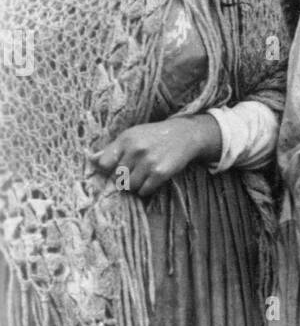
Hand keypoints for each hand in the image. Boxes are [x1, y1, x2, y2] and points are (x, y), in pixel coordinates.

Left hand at [90, 116, 221, 197]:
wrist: (184, 134)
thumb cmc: (154, 136)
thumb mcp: (132, 136)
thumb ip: (112, 149)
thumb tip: (90, 159)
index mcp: (125, 139)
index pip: (105, 164)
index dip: (109, 170)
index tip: (116, 168)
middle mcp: (136, 150)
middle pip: (117, 177)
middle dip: (123, 178)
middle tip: (133, 172)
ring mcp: (148, 162)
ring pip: (130, 186)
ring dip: (135, 185)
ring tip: (143, 175)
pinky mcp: (160, 173)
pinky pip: (144, 191)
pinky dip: (145, 189)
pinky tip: (151, 179)